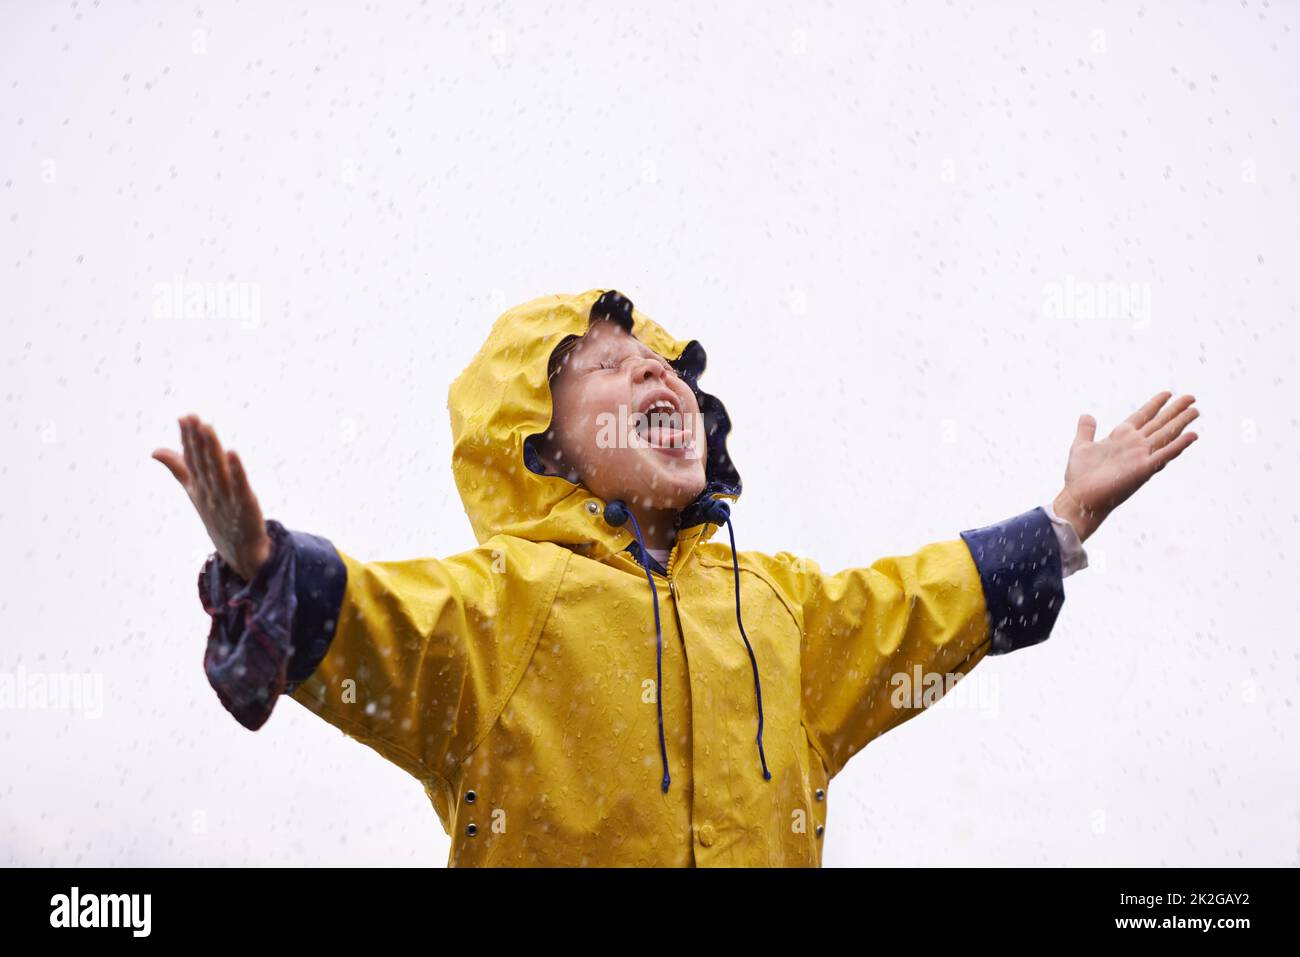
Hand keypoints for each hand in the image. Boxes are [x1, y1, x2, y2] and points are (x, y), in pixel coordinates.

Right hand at [153, 414, 271, 581]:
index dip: (188, 439)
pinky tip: (233, 453)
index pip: (191, 459)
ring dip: (212, 450)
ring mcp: (226, 500)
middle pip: (203, 462)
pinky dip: (236, 471)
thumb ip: (179, 469)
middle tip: (193, 418)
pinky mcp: (245, 506)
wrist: (240, 552)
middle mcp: (210, 492)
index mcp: (199, 486)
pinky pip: (239, 487)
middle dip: (198, 440)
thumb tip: (155, 450)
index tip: (184, 417)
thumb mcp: (195, 491)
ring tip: (207, 428)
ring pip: (217, 471)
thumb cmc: (218, 516)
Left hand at [1052, 391, 1199, 541]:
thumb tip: (1087, 415)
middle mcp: (1134, 444)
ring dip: (1181, 423)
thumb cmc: (1079, 476)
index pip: (1142, 416)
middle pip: (1159, 422)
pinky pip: (1164, 454)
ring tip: (1195, 411)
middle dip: (1175, 410)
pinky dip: (1178, 445)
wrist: (1080, 497)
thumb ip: (1086, 430)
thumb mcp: (1081, 446)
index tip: (1167, 393)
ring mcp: (1140, 456)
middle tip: (1192, 397)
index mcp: (1121, 436)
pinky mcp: (1143, 469)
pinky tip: (1192, 435)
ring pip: (1165, 435)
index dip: (1154, 404)